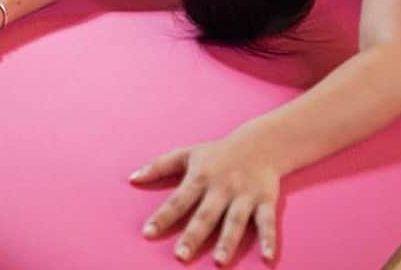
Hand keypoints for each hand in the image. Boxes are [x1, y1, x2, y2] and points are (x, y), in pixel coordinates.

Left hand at [131, 134, 280, 265]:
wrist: (260, 144)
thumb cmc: (217, 153)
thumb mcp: (186, 154)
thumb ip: (158, 166)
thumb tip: (131, 178)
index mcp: (200, 177)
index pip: (177, 200)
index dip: (162, 217)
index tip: (147, 233)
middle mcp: (222, 187)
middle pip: (205, 215)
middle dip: (193, 236)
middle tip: (180, 256)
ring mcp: (244, 195)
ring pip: (235, 221)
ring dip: (227, 241)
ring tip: (218, 262)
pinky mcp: (266, 200)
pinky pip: (267, 222)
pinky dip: (269, 240)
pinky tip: (266, 259)